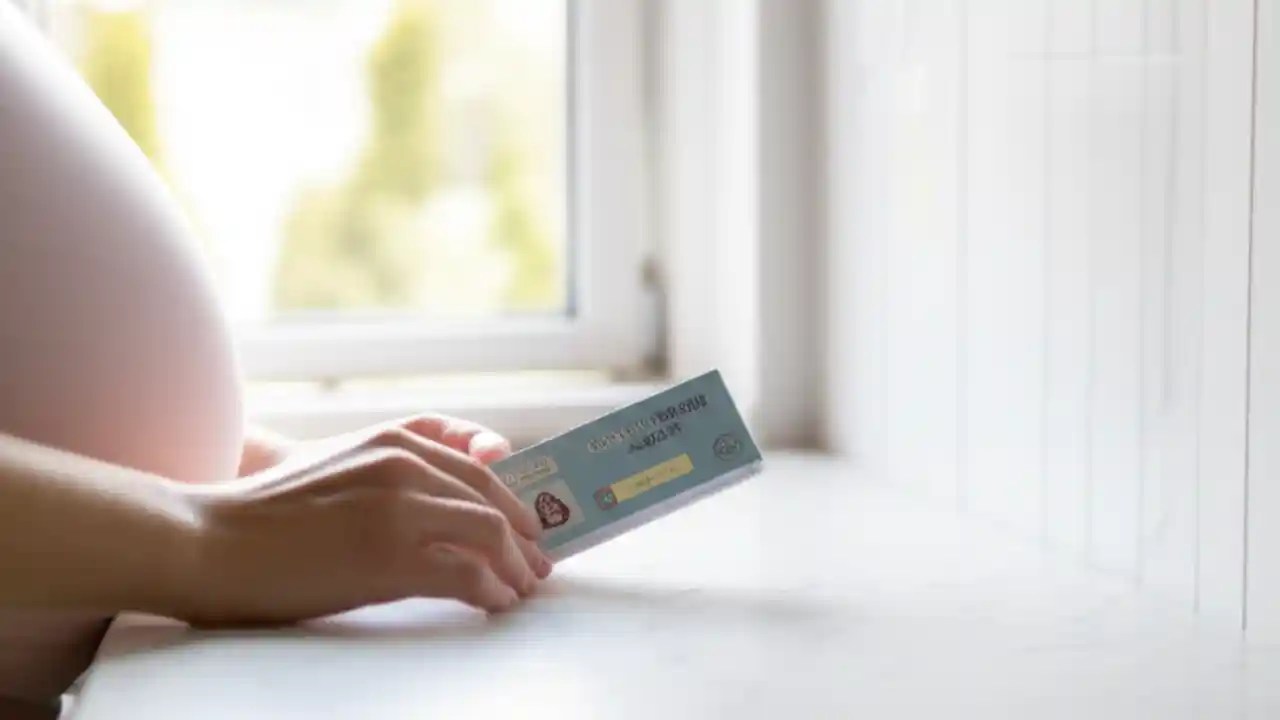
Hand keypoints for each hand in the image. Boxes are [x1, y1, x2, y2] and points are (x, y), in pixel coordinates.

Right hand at [179, 417, 549, 625]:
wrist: (208, 541)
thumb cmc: (265, 514)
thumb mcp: (337, 466)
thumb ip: (393, 470)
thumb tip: (447, 505)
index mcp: (390, 438)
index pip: (478, 460)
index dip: (513, 495)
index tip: (528, 522)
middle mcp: (402, 463)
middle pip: (492, 496)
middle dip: (524, 534)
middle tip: (538, 563)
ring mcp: (399, 507)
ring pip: (489, 531)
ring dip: (515, 565)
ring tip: (521, 588)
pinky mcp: (390, 557)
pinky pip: (467, 572)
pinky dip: (492, 590)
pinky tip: (496, 603)